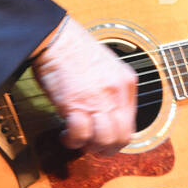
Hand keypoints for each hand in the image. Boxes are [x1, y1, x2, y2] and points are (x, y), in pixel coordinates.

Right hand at [31, 16, 136, 154]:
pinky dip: (73, 140)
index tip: (106, 139)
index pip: (131, 123)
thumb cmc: (75, 48)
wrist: (56, 38)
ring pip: (105, 139)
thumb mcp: (107, 66)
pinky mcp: (76, 104)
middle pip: (122, 136)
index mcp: (127, 83)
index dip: (118, 137)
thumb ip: (112, 89)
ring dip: (91, 147)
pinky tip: (66, 135)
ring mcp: (98, 100)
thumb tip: (106, 113)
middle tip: (94, 148)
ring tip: (79, 141)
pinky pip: (80, 134)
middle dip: (108, 149)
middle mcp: (117, 93)